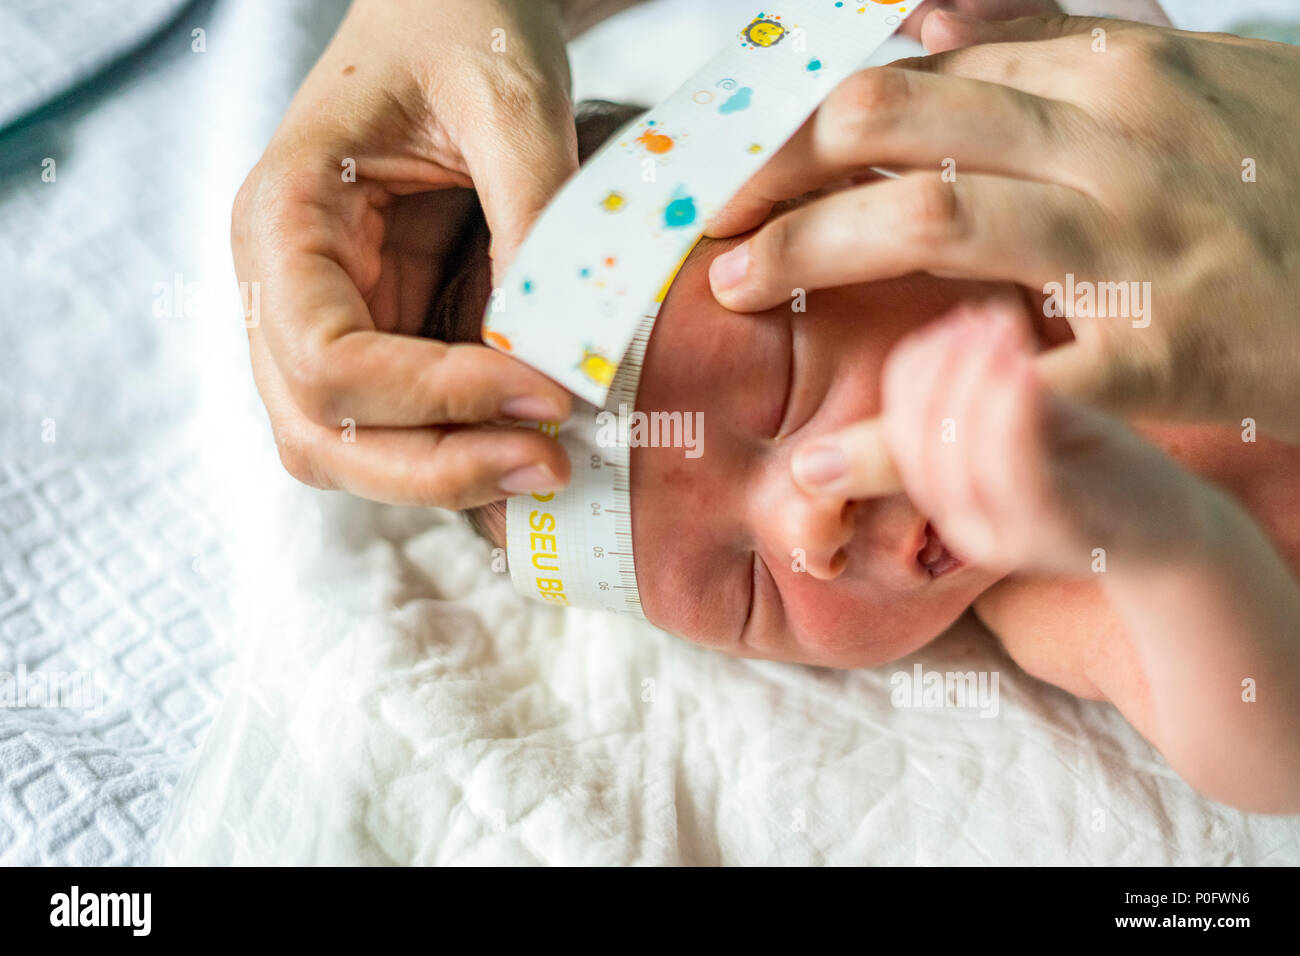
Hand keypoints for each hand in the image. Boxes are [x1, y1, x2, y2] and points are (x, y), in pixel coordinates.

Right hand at [232, 0, 580, 509]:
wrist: (454, 8)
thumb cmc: (460, 25)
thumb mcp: (505, 94)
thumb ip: (532, 208)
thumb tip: (562, 344)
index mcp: (283, 218)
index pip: (324, 358)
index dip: (432, 398)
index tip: (543, 395)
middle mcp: (285, 283)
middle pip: (319, 430)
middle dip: (434, 466)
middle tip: (549, 466)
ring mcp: (326, 317)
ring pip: (347, 448)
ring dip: (443, 475)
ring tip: (548, 465)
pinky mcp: (380, 332)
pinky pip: (395, 426)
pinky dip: (456, 453)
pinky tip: (527, 448)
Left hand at [708, 13, 1299, 486]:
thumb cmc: (1282, 182)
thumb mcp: (1184, 80)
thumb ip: (1057, 45)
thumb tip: (929, 17)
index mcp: (1106, 72)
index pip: (906, 80)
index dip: (799, 128)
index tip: (741, 170)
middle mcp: (1111, 139)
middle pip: (890, 129)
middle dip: (778, 177)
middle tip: (715, 228)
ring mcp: (1137, 243)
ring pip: (927, 220)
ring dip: (808, 252)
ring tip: (741, 290)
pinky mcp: (1164, 357)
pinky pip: (1003, 394)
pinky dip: (902, 435)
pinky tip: (829, 465)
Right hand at [815, 304, 1203, 574]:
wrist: (1185, 540)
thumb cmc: (1111, 470)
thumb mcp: (1041, 427)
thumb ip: (991, 394)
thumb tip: (949, 330)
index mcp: (951, 498)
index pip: (902, 423)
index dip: (919, 364)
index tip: (962, 317)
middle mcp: (968, 527)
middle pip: (917, 441)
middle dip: (942, 369)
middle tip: (986, 316)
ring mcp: (1012, 537)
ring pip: (957, 459)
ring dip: (973, 384)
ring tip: (1007, 330)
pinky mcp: (1062, 536)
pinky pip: (1014, 475)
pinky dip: (1010, 415)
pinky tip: (1028, 368)